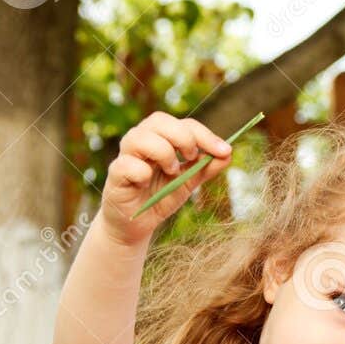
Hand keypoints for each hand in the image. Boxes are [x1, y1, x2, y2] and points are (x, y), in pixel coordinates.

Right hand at [99, 112, 232, 245]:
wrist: (138, 223)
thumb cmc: (161, 196)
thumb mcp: (189, 181)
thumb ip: (205, 167)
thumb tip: (228, 153)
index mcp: (161, 138)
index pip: (183, 124)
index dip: (204, 134)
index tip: (224, 151)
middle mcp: (141, 140)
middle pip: (159, 120)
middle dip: (183, 137)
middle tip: (191, 158)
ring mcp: (126, 155)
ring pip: (140, 137)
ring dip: (163, 153)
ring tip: (171, 172)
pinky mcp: (116, 174)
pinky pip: (127, 164)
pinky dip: (142, 172)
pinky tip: (147, 183)